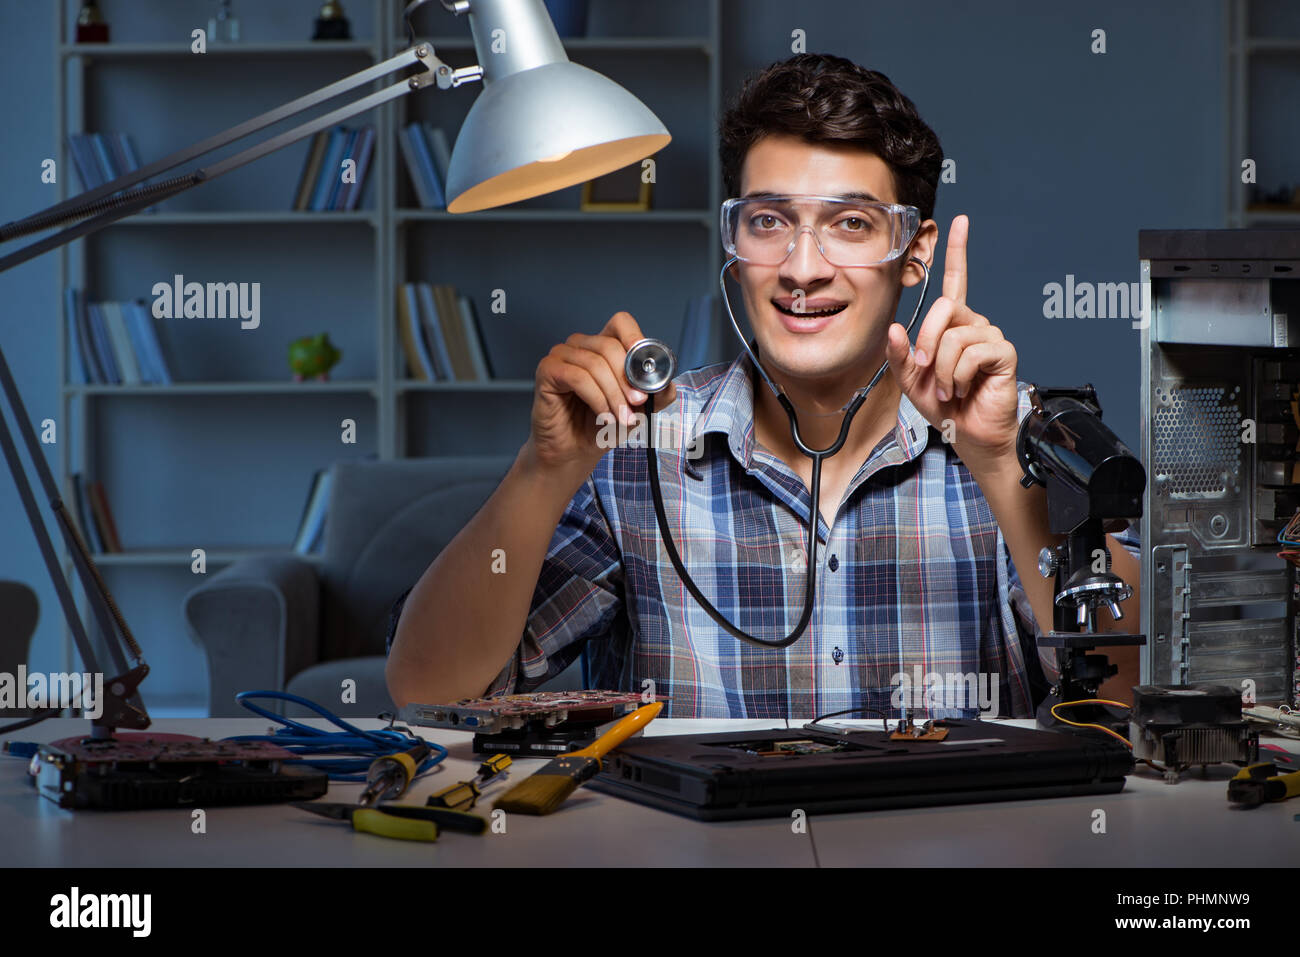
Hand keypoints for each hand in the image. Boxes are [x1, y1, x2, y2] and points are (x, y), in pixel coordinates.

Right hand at [527, 311, 674, 475]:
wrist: (575, 451)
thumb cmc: (602, 426)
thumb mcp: (639, 409)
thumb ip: (657, 394)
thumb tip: (667, 383)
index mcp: (603, 346)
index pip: (621, 323)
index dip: (635, 339)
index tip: (647, 367)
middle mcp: (581, 345)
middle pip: (610, 346)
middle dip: (628, 379)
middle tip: (637, 404)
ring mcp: (562, 355)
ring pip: (595, 364)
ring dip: (613, 395)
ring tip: (620, 418)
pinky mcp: (548, 370)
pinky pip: (577, 377)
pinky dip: (596, 399)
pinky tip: (603, 416)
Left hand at [884, 215, 1019, 471]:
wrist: (968, 435)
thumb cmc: (944, 406)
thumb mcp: (910, 380)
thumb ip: (900, 355)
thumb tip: (896, 328)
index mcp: (952, 325)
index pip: (956, 280)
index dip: (957, 250)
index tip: (959, 221)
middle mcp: (974, 324)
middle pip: (943, 308)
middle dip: (926, 341)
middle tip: (924, 370)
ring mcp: (990, 336)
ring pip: (954, 336)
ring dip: (941, 369)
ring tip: (947, 389)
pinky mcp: (1003, 353)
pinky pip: (971, 352)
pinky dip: (957, 376)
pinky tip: (961, 389)